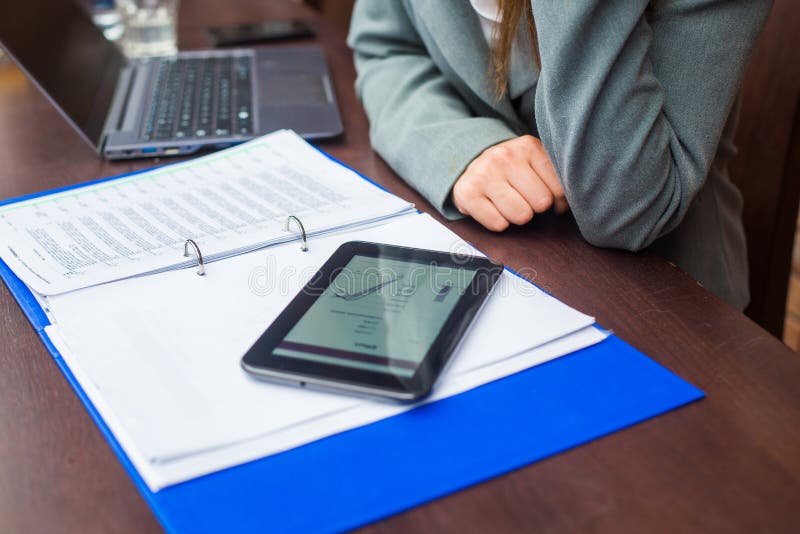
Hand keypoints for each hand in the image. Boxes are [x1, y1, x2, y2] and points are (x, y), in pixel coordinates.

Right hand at [452, 135, 567, 231]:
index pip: (559, 189)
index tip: (547, 198)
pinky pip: (498, 224)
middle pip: (541, 203)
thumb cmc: (509, 171)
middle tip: (523, 198)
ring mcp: (484, 174)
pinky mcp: (468, 193)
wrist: (469, 166)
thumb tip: (565, 206)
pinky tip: (493, 209)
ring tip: (508, 203)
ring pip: (521, 216)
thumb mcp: (533, 162)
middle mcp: (505, 157)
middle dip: (535, 207)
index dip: (557, 201)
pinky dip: (498, 222)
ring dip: (517, 216)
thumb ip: (554, 176)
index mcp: (528, 146)